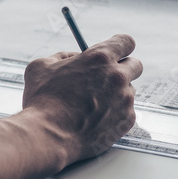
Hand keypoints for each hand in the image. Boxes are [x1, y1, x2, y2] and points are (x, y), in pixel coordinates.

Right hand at [21, 34, 142, 163]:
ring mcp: (125, 100)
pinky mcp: (127, 120)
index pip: (125, 42)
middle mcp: (117, 76)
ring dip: (117, 93)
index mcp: (99, 58)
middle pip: (135, 65)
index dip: (120, 46)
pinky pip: (126, 111)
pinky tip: (96, 119)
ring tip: (94, 104)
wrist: (49, 136)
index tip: (116, 51)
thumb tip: (73, 57)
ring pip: (129, 90)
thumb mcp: (42, 66)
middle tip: (107, 77)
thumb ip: (62, 56)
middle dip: (123, 68)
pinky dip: (115, 113)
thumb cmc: (42, 101)